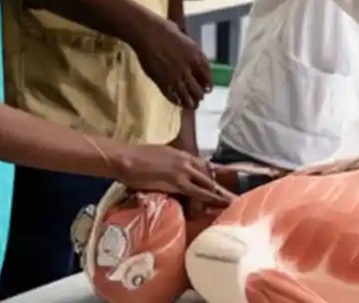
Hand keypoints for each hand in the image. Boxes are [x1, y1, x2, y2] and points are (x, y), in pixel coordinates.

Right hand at [114, 145, 235, 207]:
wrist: (125, 158)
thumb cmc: (134, 159)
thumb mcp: (156, 157)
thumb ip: (166, 165)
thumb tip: (167, 174)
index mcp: (180, 154)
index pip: (202, 165)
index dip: (211, 176)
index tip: (219, 183)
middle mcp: (185, 160)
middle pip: (209, 174)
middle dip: (220, 186)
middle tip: (233, 196)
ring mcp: (183, 170)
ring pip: (208, 183)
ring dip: (221, 193)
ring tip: (233, 202)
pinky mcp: (178, 182)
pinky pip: (200, 192)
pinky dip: (212, 198)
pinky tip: (221, 204)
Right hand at [131, 20, 210, 108]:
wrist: (147, 33)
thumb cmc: (164, 29)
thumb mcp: (185, 37)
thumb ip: (191, 50)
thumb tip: (194, 57)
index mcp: (195, 55)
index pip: (206, 75)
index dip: (208, 84)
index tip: (208, 89)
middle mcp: (187, 68)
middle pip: (197, 88)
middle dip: (199, 95)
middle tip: (199, 99)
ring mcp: (174, 76)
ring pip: (185, 95)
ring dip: (190, 102)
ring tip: (191, 106)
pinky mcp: (161, 81)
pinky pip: (171, 95)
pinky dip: (175, 100)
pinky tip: (177, 102)